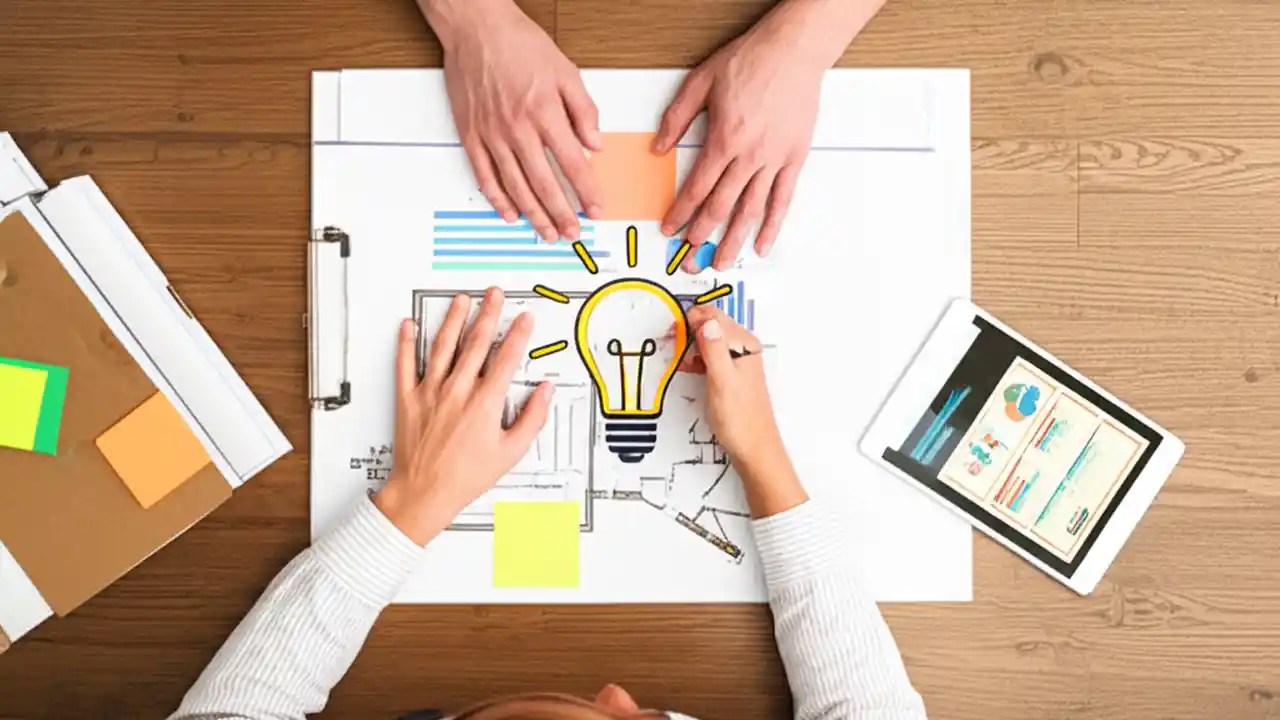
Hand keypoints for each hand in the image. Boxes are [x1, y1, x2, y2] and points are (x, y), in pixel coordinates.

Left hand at [375, 289, 553, 543]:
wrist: (424, 493)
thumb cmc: (466, 477)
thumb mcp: (510, 453)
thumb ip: (531, 419)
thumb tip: (544, 393)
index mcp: (484, 403)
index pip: (506, 358)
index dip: (517, 334)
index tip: (524, 318)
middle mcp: (457, 391)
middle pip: (476, 343)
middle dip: (488, 314)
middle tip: (494, 293)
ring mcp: (430, 392)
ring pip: (443, 347)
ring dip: (453, 319)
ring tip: (461, 299)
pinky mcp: (408, 399)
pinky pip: (405, 364)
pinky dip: (406, 343)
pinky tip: (408, 325)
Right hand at [424, 0, 601, 241]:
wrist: (476, 28)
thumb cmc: (519, 44)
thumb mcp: (566, 71)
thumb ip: (584, 110)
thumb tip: (595, 144)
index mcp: (545, 113)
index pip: (573, 163)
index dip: (586, 191)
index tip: (596, 209)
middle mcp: (518, 128)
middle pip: (544, 183)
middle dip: (561, 214)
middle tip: (572, 233)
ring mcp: (492, 135)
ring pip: (515, 186)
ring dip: (533, 214)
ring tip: (546, 232)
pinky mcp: (472, 135)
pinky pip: (485, 176)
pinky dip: (498, 199)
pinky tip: (510, 214)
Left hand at [653, 7, 826, 270]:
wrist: (793, 50)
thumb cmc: (750, 61)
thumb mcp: (700, 82)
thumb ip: (676, 118)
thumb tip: (659, 148)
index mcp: (723, 140)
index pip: (697, 188)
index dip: (681, 213)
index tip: (671, 230)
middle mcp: (749, 156)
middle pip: (721, 206)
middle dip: (703, 236)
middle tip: (690, 258)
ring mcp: (774, 160)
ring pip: (751, 210)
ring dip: (735, 240)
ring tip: (723, 262)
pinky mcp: (794, 158)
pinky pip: (782, 199)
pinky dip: (773, 225)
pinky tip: (762, 244)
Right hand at [680, 305, 805, 516]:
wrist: (754, 448)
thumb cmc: (740, 420)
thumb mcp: (721, 381)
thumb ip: (714, 350)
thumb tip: (707, 322)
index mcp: (744, 346)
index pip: (714, 316)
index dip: (691, 319)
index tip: (674, 331)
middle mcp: (744, 349)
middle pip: (712, 324)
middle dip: (689, 329)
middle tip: (671, 342)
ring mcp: (739, 361)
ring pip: (710, 339)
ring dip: (692, 343)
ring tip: (677, 356)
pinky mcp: (732, 373)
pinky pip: (711, 355)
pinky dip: (697, 357)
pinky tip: (689, 368)